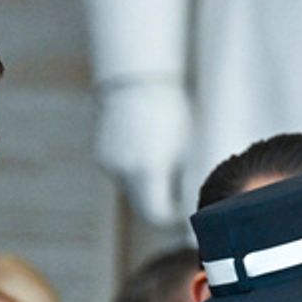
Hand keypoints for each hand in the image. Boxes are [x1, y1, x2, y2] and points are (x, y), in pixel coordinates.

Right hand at [94, 77, 188, 225]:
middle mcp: (123, 170)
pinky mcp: (102, 156)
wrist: (140, 81)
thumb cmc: (174, 113)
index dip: (175, 220)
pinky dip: (138, 175)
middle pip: (142, 208)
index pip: (158, 215)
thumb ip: (189, 182)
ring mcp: (109, 164)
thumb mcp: (190, 149)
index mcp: (147, 170)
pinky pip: (123, 176)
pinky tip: (152, 155)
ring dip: (150, 191)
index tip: (190, 213)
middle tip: (184, 204)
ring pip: (132, 192)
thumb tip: (199, 209)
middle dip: (163, 209)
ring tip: (170, 170)